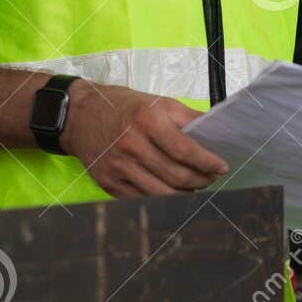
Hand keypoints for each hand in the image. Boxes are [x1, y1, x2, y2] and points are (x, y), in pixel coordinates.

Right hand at [61, 79, 229, 196]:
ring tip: (195, 186)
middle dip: (201, 181)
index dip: (208, 162)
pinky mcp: (108, 183)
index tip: (222, 167)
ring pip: (161, 194)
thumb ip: (188, 117)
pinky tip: (172, 192)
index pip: (185, 150)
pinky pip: (142, 199)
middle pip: (176, 176)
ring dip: (185, 194)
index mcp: (146, 120)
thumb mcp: (158, 102)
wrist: (79, 115)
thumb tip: (217, 131)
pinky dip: (162, 199)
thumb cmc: (123, 106)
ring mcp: (118, 167)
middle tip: (211, 178)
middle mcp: (131, 145)